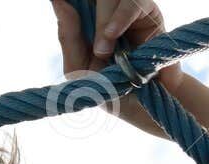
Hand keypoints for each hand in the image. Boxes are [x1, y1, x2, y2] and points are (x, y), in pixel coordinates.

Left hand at [50, 0, 182, 95]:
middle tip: (93, 46)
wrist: (151, 108)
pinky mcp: (148, 12)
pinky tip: (112, 34)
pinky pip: (132, 2)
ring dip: (102, 21)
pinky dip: (120, 17)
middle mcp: (105, 12)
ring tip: (103, 51)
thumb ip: (68, 38)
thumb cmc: (115, 90)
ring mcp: (126, 10)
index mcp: (86, 22)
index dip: (67, 4)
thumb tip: (59, 2)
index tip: (58, 3)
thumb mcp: (81, 70)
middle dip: (83, 13)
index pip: (74, 3)